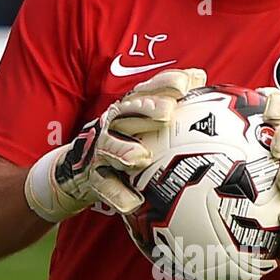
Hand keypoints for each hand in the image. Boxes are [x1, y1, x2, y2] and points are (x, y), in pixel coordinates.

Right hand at [24, 68, 206, 221]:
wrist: (79, 169)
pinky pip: (105, 187)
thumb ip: (169, 99)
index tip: (185, 83)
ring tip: (141, 157)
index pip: (146, 90)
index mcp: (128, 108)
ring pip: (110, 147)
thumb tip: (200, 76)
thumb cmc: (124, 139)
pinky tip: (132, 203)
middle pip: (128, 112)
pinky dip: (117, 195)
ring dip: (124, 151)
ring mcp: (101, 151)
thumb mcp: (143, 118)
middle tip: (167, 112)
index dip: (164, 84)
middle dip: (146, 109)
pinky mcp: (94, 178)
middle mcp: (113, 124)